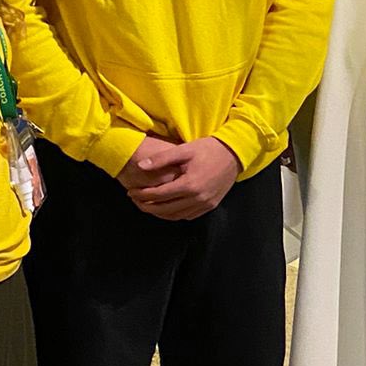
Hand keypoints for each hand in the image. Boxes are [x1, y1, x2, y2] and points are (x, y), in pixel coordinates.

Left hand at [125, 136, 240, 219]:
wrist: (234, 153)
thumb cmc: (209, 149)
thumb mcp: (184, 150)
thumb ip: (161, 159)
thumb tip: (140, 167)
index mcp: (189, 185)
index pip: (159, 195)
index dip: (142, 194)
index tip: (131, 191)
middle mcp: (197, 198)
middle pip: (165, 209)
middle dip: (147, 206)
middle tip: (135, 200)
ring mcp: (205, 204)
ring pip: (175, 216)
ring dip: (159, 213)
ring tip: (147, 205)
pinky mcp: (211, 205)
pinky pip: (188, 216)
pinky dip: (174, 215)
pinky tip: (167, 208)